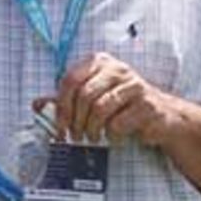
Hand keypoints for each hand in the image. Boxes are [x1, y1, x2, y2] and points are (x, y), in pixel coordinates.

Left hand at [38, 52, 181, 146]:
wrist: (163, 116)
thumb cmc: (122, 105)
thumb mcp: (93, 97)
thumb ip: (66, 99)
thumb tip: (36, 104)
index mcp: (99, 62)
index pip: (70, 80)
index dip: (60, 106)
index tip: (59, 127)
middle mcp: (117, 68)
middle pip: (84, 95)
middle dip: (76, 121)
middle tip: (75, 136)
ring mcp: (134, 84)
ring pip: (100, 108)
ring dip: (92, 129)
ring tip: (92, 138)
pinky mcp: (147, 104)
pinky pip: (119, 123)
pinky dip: (112, 135)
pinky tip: (113, 138)